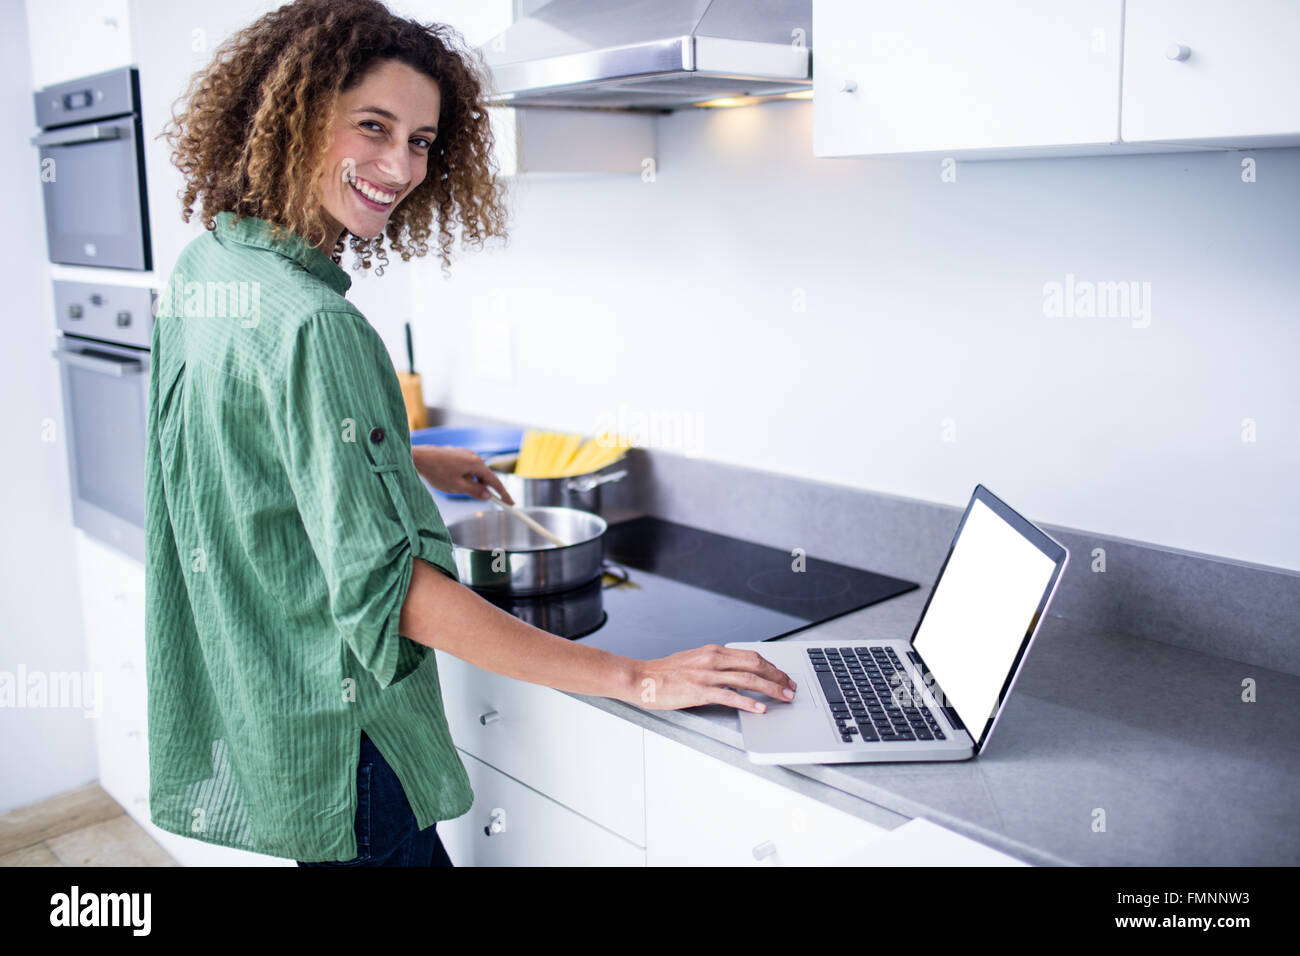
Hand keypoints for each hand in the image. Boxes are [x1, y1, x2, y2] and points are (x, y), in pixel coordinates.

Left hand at [411, 445, 514, 504]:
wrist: (418, 457)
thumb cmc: (436, 471)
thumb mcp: (457, 486)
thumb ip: (474, 491)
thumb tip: (487, 496)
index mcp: (476, 464)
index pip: (495, 481)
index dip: (503, 493)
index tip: (510, 503)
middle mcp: (473, 456)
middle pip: (484, 477)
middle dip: (482, 489)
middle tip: (477, 499)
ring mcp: (464, 454)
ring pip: (473, 473)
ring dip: (470, 483)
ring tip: (454, 487)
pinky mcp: (456, 454)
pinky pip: (465, 468)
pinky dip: (463, 477)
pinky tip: (450, 480)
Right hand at [628, 644, 797, 713]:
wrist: (641, 678)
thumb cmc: (664, 673)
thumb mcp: (693, 660)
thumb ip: (714, 664)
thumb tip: (734, 672)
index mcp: (713, 651)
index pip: (751, 655)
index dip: (772, 666)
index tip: (783, 676)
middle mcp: (712, 659)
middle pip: (755, 664)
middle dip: (777, 676)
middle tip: (790, 687)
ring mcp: (707, 675)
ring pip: (748, 678)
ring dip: (770, 688)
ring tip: (784, 697)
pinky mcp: (699, 691)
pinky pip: (730, 696)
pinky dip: (748, 702)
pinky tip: (759, 708)